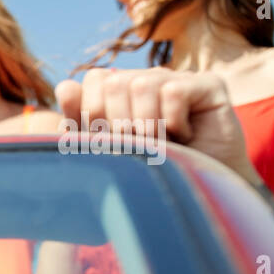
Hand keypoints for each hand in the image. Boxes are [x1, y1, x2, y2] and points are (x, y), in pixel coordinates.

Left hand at [56, 68, 259, 184]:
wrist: (198, 194)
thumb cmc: (147, 174)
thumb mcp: (104, 152)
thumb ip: (81, 124)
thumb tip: (66, 87)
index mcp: (120, 93)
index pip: (94, 79)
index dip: (93, 112)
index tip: (105, 141)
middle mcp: (147, 80)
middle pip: (114, 82)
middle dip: (120, 125)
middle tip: (139, 148)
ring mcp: (178, 79)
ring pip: (142, 85)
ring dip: (148, 127)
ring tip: (162, 147)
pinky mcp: (208, 84)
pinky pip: (174, 91)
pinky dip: (174, 122)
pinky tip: (186, 137)